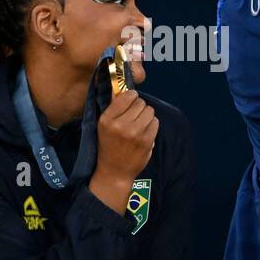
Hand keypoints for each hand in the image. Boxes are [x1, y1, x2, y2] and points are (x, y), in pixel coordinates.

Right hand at [90, 90, 157, 213]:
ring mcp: (135, 133)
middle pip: (140, 102)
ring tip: (139, 123)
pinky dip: (152, 124)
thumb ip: (113, 107)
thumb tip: (122, 87)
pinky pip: (155, 122)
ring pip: (149, 111)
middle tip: (134, 115)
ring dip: (146, 115)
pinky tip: (144, 131)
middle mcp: (120, 125)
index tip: (131, 99)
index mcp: (107, 119)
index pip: (126, 96)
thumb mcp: (103, 126)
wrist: (114, 171)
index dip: (131, 96)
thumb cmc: (108, 145)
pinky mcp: (146, 141)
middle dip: (139, 107)